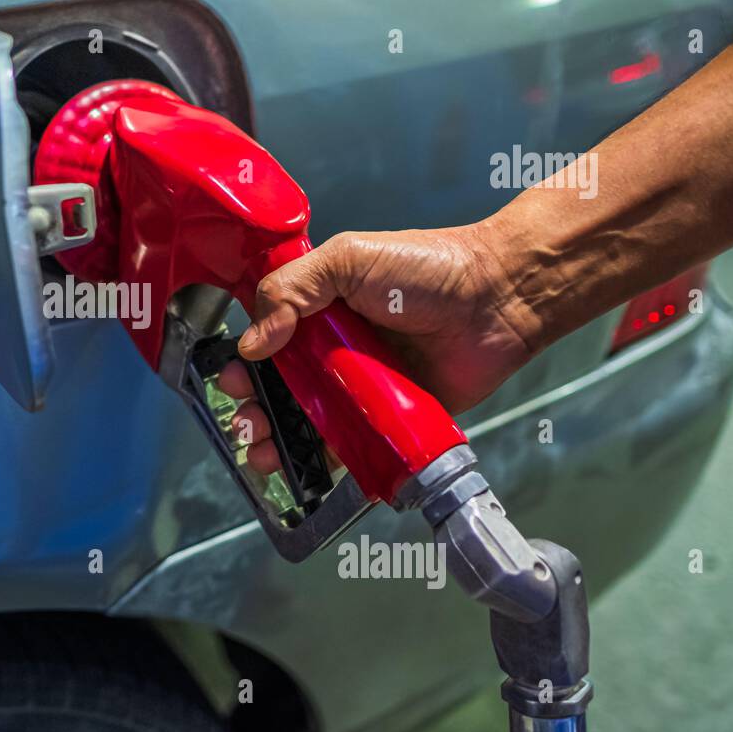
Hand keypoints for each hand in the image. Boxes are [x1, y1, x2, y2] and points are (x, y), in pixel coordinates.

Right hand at [219, 222, 534, 474]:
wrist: (498, 298)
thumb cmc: (427, 266)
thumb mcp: (347, 259)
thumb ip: (291, 290)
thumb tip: (252, 343)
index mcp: (318, 309)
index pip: (267, 341)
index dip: (245, 363)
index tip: (234, 379)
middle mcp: (334, 350)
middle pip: (280, 389)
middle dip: (255, 410)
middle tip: (247, 422)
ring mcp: (360, 387)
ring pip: (308, 424)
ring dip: (279, 443)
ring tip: (264, 454)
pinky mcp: (389, 419)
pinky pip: (352, 447)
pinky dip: (327, 464)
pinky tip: (306, 472)